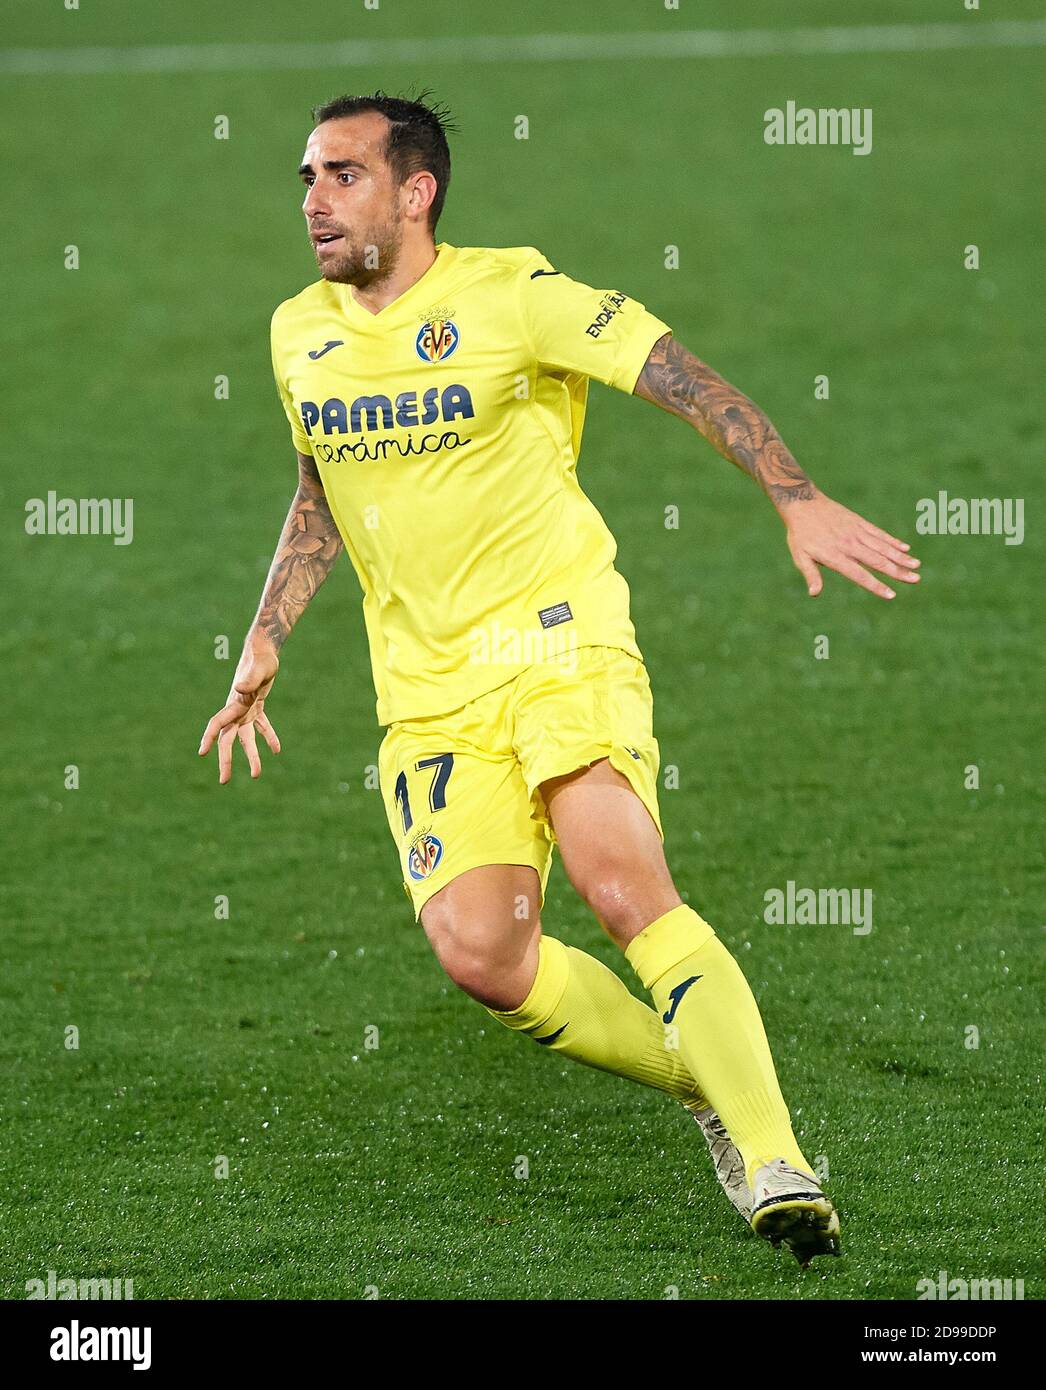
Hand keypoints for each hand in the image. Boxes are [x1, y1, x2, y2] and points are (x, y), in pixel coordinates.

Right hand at [198, 638, 280, 782]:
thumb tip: (239, 688)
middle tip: (224, 781)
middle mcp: (237, 710)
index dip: (209, 738)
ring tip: (256, 775)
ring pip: (245, 738)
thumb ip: (250, 680)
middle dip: (225, 760)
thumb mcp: (259, 669)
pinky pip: (261, 727)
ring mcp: (246, 710)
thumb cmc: (261, 658)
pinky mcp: (256, 707)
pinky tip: (276, 750)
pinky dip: (268, 738)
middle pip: (228, 739)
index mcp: (235, 704)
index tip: (202, 753)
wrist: (264, 649)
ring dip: (251, 756)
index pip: (217, 724)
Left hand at [783, 492, 920, 599]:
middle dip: (898, 571)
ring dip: (901, 557)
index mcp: (836, 556)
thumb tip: (814, 594)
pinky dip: (892, 541)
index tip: (891, 595)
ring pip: (882, 547)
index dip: (876, 585)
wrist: (803, 502)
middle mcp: (850, 545)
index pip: (859, 575)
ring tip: (917, 565)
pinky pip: (878, 533)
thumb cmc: (800, 534)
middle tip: (916, 579)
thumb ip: (811, 574)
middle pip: (878, 561)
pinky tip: (905, 548)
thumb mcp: (800, 556)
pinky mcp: (859, 522)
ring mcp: (856, 532)